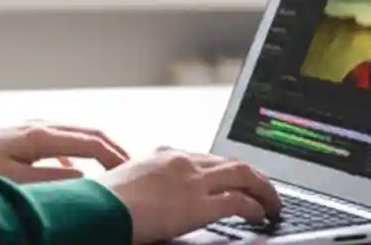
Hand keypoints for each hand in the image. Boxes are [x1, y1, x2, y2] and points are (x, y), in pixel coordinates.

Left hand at [0, 121, 129, 183]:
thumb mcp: (14, 181)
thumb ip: (52, 180)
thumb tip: (86, 180)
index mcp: (42, 135)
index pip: (93, 142)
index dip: (117, 157)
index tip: (135, 173)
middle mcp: (41, 126)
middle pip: (90, 133)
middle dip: (115, 149)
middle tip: (137, 168)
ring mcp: (32, 128)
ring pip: (77, 135)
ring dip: (98, 149)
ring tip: (115, 170)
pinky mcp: (23, 136)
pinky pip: (62, 142)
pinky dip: (79, 153)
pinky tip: (78, 173)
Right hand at [95, 147, 281, 244]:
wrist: (98, 209)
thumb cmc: (103, 202)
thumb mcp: (125, 185)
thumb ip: (145, 187)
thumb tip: (148, 202)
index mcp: (163, 156)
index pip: (204, 157)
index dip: (223, 169)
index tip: (231, 178)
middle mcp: (182, 161)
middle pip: (229, 162)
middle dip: (251, 175)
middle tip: (264, 188)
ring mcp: (192, 181)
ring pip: (243, 175)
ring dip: (263, 188)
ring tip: (272, 202)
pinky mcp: (199, 204)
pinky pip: (239, 201)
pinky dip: (256, 207)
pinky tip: (262, 215)